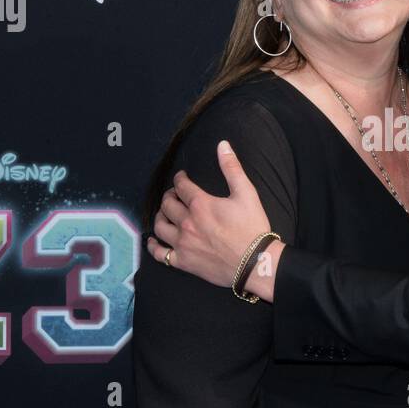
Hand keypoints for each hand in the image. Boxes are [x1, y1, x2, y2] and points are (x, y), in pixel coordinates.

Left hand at [145, 140, 272, 290]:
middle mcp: (187, 222)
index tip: (182, 177)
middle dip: (169, 195)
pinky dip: (153, 246)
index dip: (180, 179)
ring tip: (165, 213)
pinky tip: (153, 240)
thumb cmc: (252, 228)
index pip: (181, 186)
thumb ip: (232, 168)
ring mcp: (182, 243)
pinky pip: (160, 254)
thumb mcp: (247, 193)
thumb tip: (222, 145)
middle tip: (175, 195)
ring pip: (160, 225)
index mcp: (200, 204)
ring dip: (160, 216)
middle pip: (167, 204)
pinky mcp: (183, 261)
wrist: (255, 262)